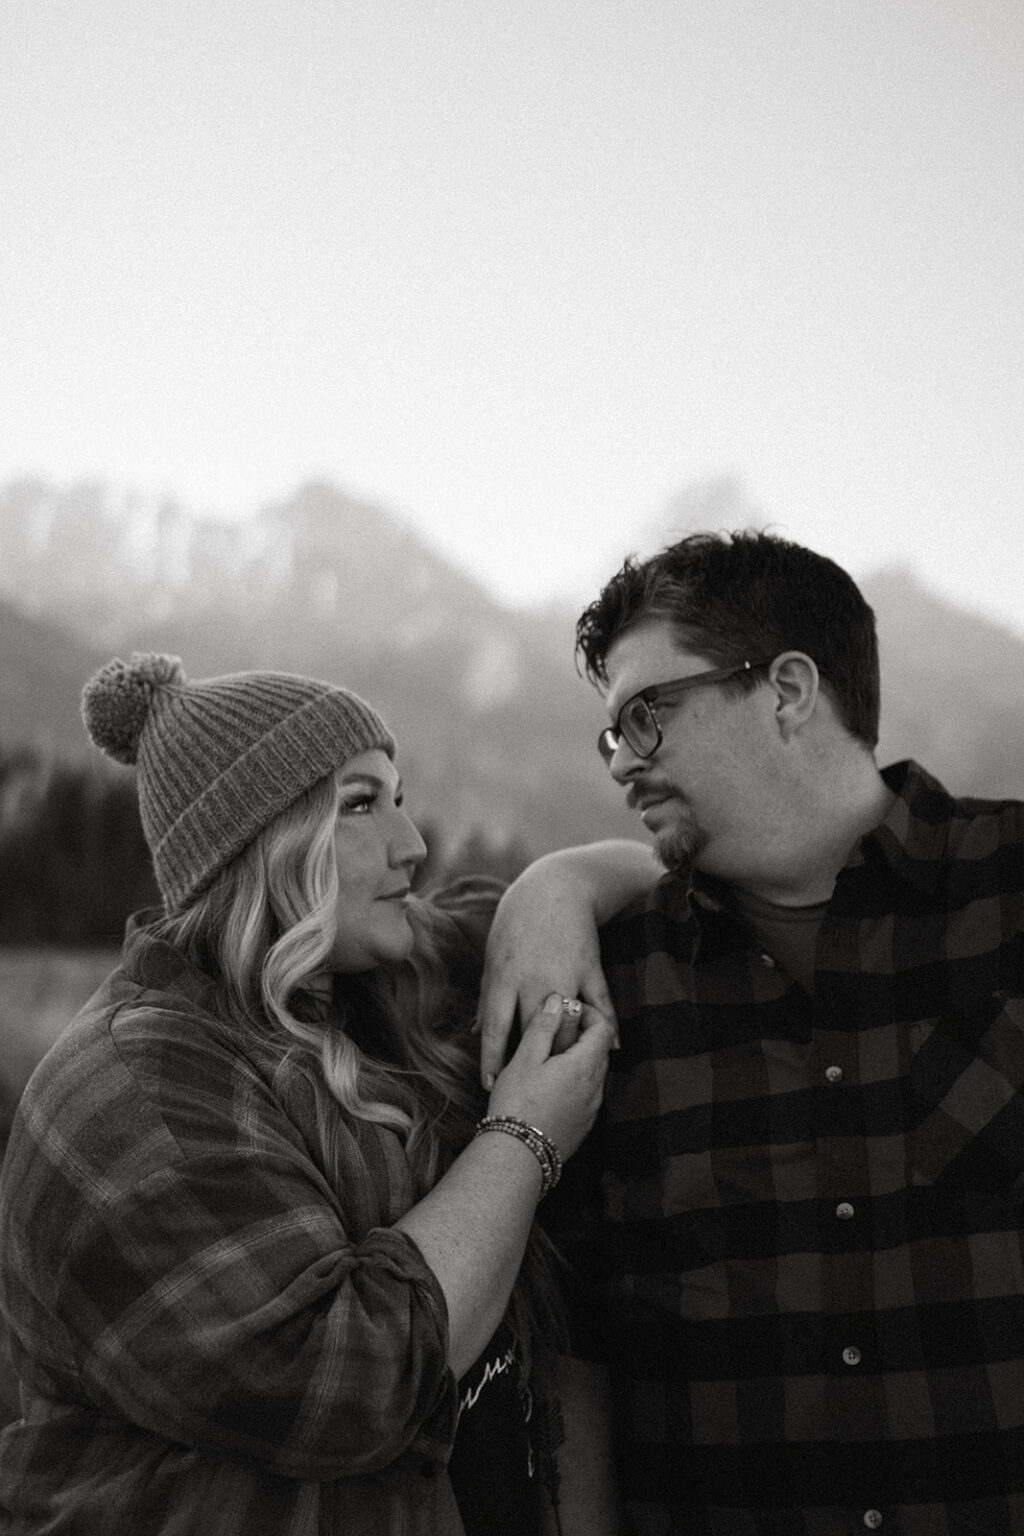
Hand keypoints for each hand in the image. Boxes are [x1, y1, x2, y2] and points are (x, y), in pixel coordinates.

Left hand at [478, 868, 616, 1087]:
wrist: (554, 889)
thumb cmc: (516, 924)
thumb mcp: (494, 957)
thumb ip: (487, 996)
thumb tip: (477, 1032)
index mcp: (505, 978)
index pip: (496, 1028)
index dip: (492, 1059)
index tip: (490, 1084)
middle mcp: (535, 981)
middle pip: (535, 1035)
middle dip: (535, 1063)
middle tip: (533, 1089)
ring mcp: (566, 975)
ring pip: (569, 1026)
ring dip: (570, 1051)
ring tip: (569, 1073)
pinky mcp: (591, 969)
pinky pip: (602, 1004)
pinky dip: (609, 1028)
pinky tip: (613, 1050)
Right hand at [486, 993, 615, 1161]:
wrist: (517, 1155)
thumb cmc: (517, 1103)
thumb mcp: (525, 1058)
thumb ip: (544, 1027)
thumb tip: (558, 1001)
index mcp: (584, 1066)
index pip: (604, 1028)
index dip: (590, 1014)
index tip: (568, 1011)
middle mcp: (595, 1087)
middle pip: (601, 1050)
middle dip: (583, 1035)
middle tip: (555, 1031)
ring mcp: (592, 1109)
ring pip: (595, 1073)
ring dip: (579, 1060)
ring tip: (549, 1059)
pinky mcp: (584, 1125)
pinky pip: (588, 1094)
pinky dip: (576, 1082)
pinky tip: (551, 1086)